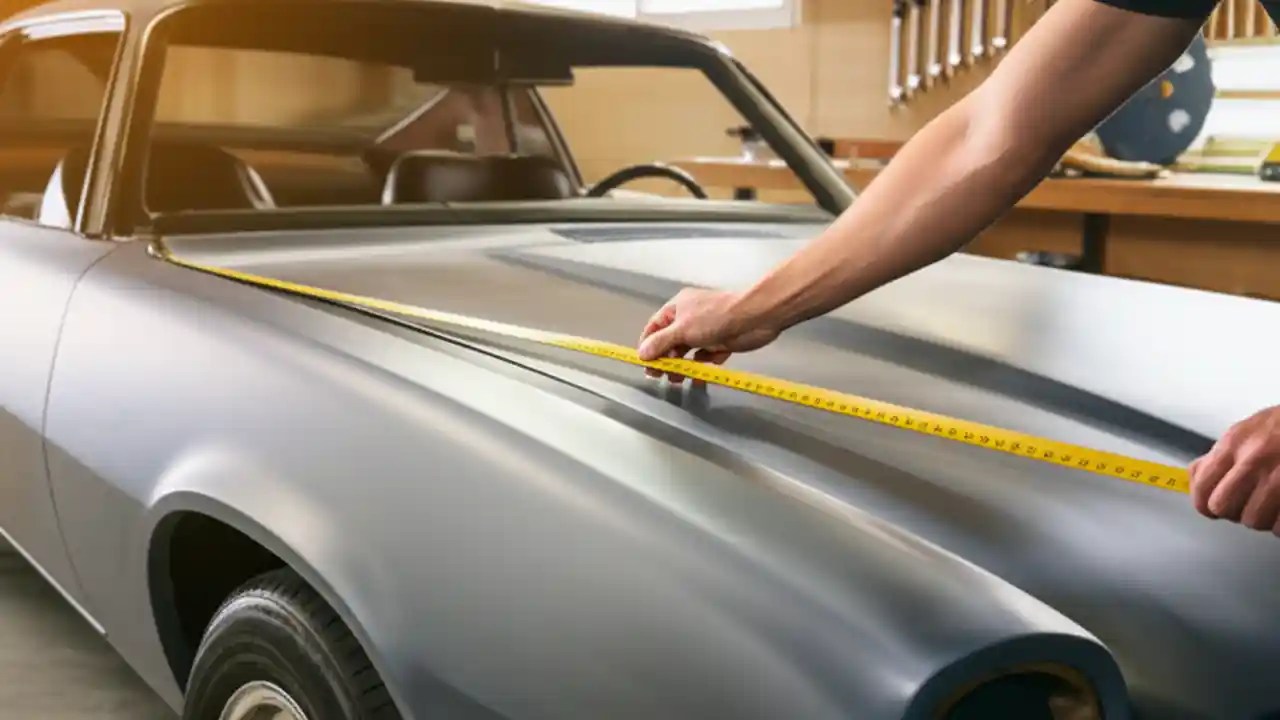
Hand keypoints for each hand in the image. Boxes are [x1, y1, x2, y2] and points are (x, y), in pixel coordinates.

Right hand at [636, 288, 780, 381]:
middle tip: (660, 376)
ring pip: (688, 351)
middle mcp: (690, 318)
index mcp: (677, 308)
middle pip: (671, 341)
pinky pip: (707, 358)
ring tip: (678, 379)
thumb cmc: (715, 318)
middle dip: (665, 358)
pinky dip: (702, 366)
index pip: (655, 327)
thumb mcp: (682, 330)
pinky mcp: (721, 343)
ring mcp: (706, 331)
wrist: (754, 317)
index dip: (648, 345)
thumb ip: (661, 343)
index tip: (644, 364)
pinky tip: (700, 376)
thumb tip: (641, 353)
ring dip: (682, 365)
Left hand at [1189, 406, 1279, 533]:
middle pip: (1223, 507)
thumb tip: (1197, 477)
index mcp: (1235, 443)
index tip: (1213, 507)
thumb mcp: (1248, 431)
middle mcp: (1254, 460)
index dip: (1205, 503)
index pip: (1202, 486)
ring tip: (1273, 504)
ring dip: (1263, 519)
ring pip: (1254, 520)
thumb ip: (1222, 455)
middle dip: (1234, 511)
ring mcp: (1279, 480)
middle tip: (1248, 503)